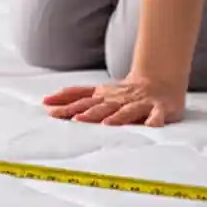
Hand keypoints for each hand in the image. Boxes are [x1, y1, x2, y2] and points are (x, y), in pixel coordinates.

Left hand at [42, 75, 186, 127]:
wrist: (159, 81)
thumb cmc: (122, 93)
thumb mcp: (97, 92)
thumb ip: (75, 97)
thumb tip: (47, 102)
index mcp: (103, 96)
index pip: (82, 100)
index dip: (67, 105)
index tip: (50, 111)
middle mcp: (118, 99)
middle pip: (102, 106)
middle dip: (89, 113)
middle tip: (76, 120)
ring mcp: (139, 103)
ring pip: (127, 110)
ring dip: (118, 117)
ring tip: (108, 124)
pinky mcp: (159, 108)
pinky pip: (157, 114)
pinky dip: (154, 120)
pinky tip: (151, 125)